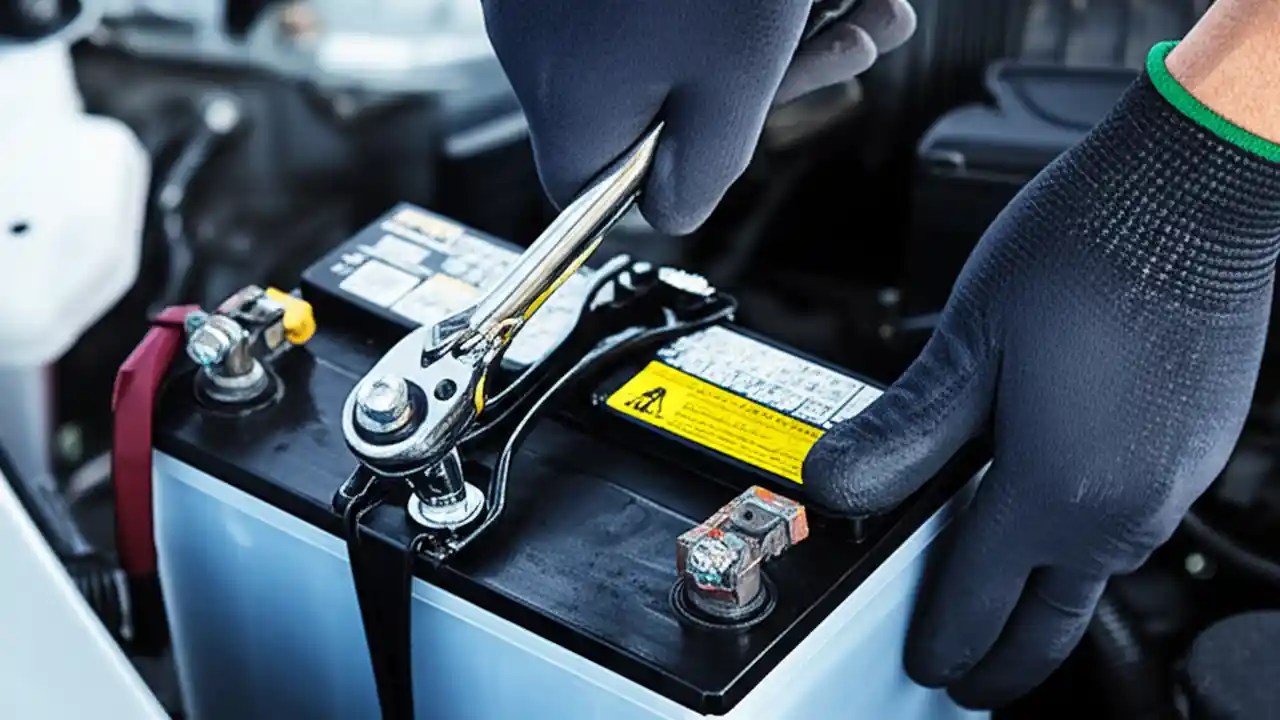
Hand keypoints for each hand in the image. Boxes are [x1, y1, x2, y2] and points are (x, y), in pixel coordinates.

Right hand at [479, 0, 914, 234]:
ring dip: (781, 25)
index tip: (741, 138)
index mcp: (566, 100)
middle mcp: (538, 42)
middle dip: (773, 77)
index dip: (676, 178)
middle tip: (856, 40)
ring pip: (673, 36)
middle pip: (654, 103)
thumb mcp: (733, 81)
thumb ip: (701, 172)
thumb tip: (672, 213)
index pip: (596, 189)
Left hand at [802, 38, 1279, 709]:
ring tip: (994, 605)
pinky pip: (1123, 531)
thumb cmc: (1085, 248)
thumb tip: (834, 485)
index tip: (920, 662)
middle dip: (999, 662)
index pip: (979, 603)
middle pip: (1049, 622)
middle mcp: (1123, 508)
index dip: (941, 641)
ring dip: (1038, 603)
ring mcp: (1169, 485)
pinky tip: (1045, 519)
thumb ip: (904, 431)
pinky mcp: (1191, 455)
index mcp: (1057, 491)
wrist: (1196, 190)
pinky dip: (1076, 549)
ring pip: (1089, 579)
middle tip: (961, 676)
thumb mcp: (969, 341)